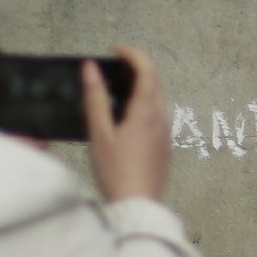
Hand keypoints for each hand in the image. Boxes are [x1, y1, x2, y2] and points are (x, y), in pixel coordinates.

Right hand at [86, 50, 167, 203]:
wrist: (139, 206)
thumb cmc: (116, 172)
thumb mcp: (99, 133)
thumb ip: (96, 98)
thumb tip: (91, 68)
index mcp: (146, 112)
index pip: (147, 69)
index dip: (132, 54)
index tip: (114, 50)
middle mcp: (161, 118)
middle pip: (155, 81)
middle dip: (137, 66)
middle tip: (113, 65)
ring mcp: (165, 132)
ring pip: (157, 98)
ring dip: (140, 85)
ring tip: (115, 89)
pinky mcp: (164, 145)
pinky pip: (156, 114)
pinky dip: (143, 103)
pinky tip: (124, 116)